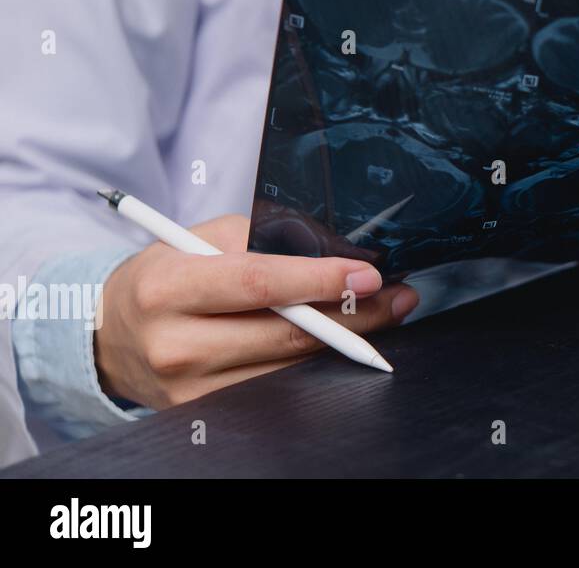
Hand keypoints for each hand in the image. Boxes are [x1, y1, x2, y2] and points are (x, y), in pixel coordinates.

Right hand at [95, 215, 417, 408]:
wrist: (110, 333)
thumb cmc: (166, 275)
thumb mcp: (202, 239)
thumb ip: (264, 238)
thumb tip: (336, 249)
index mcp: (169, 287)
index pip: (258, 284)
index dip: (320, 280)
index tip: (368, 275)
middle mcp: (175, 343)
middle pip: (284, 334)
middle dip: (352, 315)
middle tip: (396, 297)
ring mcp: (187, 388)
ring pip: (287, 368)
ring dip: (343, 342)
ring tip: (381, 315)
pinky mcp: (200, 413)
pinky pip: (273, 390)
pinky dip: (312, 366)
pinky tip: (338, 343)